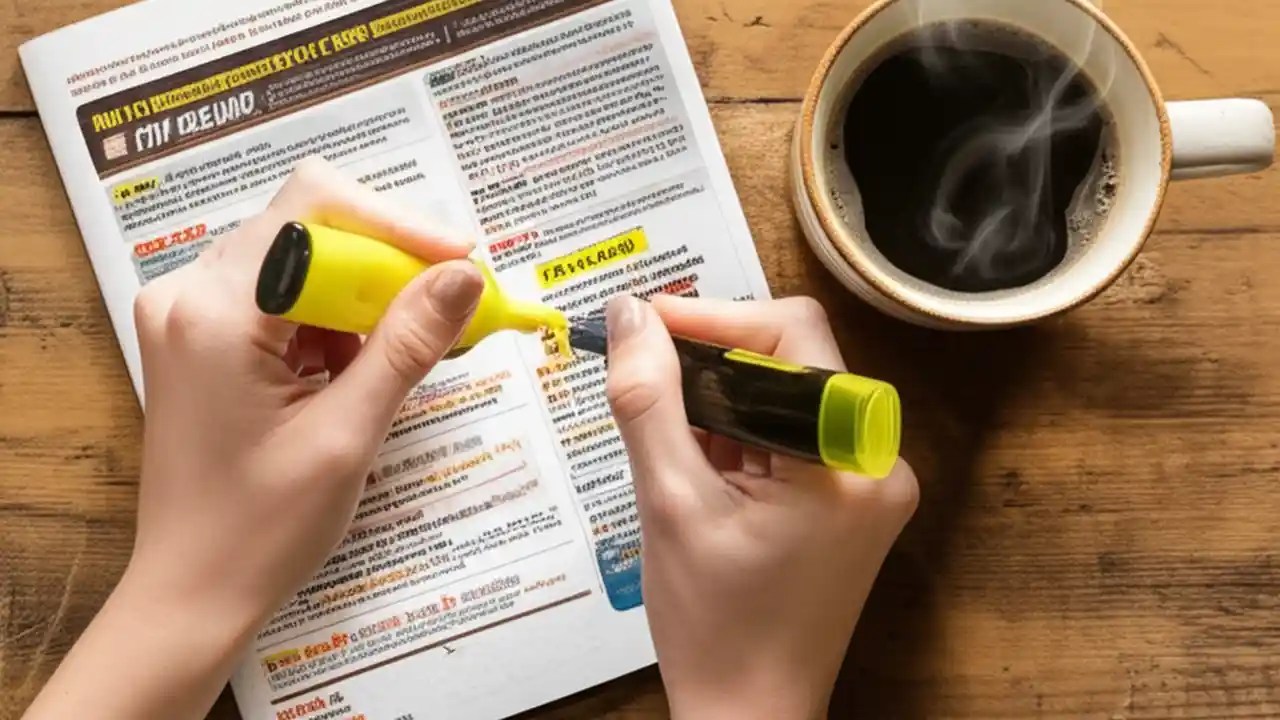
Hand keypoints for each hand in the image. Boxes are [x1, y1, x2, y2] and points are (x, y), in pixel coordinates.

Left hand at [23, 158, 483, 719]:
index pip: (312, 208)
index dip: (396, 224)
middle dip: (386, 265)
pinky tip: (354, 376)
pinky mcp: (201, 338)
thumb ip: (406, 345)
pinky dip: (332, 324)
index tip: (460, 263)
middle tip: (447, 312)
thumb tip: (465, 276)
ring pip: (300, 262)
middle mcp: (189, 294)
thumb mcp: (348, 434)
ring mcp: (189, 315)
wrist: (192, 592)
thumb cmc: (261, 529)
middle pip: (307, 228)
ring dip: (361, 300)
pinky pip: (283, 298)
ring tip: (393, 364)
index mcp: (214, 311)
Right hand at [604, 295, 918, 719]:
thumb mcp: (669, 503)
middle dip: (708, 362)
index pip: (790, 334)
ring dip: (717, 403)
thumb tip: (628, 316)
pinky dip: (736, 438)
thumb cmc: (716, 627)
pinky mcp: (846, 502)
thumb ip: (647, 400)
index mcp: (848, 460)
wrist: (750, 715)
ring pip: (783, 397)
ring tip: (662, 440)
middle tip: (639, 377)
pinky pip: (788, 437)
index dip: (712, 317)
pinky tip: (693, 470)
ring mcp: (865, 485)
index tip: (644, 327)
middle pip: (789, 361)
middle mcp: (876, 463)